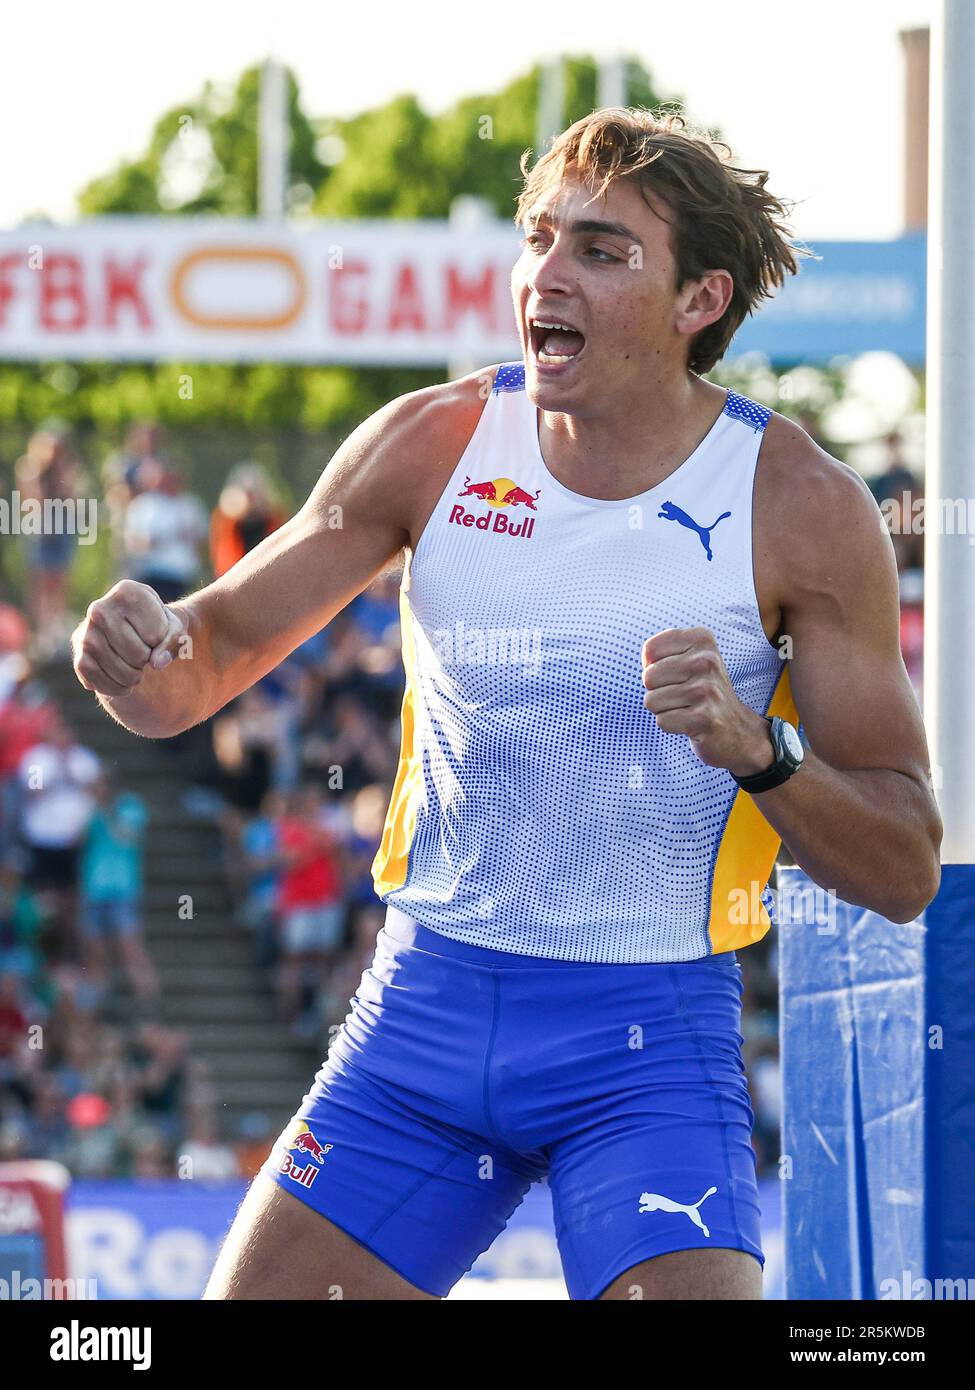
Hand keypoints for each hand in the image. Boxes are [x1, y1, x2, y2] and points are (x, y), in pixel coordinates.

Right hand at [72, 580, 186, 698]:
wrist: (132, 634)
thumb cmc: (158, 625)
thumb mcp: (175, 627)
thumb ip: (174, 641)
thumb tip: (156, 663)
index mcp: (127, 592)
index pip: (156, 636)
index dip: (162, 641)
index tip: (155, 631)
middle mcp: (99, 608)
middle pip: (139, 655)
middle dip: (148, 660)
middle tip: (144, 650)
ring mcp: (85, 633)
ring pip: (123, 673)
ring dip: (136, 677)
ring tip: (135, 664)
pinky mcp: (79, 658)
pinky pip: (104, 684)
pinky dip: (119, 689)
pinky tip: (123, 680)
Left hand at [641, 626, 774, 775]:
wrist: (736, 729)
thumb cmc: (703, 691)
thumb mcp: (689, 658)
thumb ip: (662, 652)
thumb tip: (647, 661)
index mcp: (702, 639)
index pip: (650, 650)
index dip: (654, 667)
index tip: (678, 674)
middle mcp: (707, 660)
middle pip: (648, 676)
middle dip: (658, 691)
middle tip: (684, 695)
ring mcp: (707, 689)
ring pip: (651, 700)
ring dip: (664, 710)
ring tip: (688, 708)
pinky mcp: (704, 717)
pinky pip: (662, 721)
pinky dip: (671, 726)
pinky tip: (691, 722)